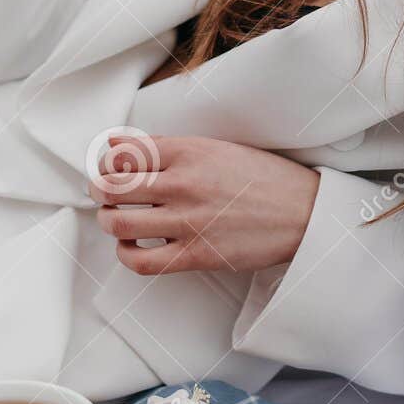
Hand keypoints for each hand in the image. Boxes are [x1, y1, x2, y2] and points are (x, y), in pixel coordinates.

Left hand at [89, 134, 320, 276]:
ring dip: (108, 220)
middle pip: (111, 186)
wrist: (304, 212)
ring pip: (118, 222)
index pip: (123, 153)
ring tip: (117, 219)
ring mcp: (189, 221)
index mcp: (189, 151)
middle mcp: (183, 183)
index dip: (106, 162)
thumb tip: (116, 142)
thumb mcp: (215, 148)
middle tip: (105, 194)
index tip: (109, 168)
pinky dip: (126, 254)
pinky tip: (132, 247)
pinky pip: (142, 261)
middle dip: (99, 190)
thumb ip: (165, 146)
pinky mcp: (197, 254)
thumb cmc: (261, 178)